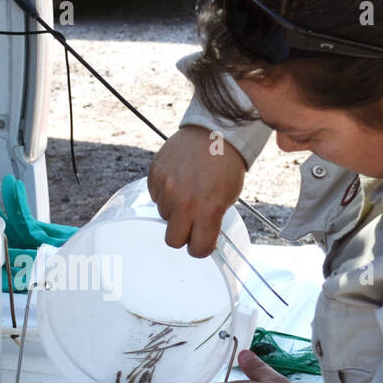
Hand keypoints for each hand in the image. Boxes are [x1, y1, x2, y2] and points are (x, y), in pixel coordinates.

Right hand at [148, 125, 244, 257]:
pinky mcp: (154, 175)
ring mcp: (166, 188)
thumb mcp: (228, 197)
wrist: (214, 132)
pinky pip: (155, 197)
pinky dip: (165, 193)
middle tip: (191, 223)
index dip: (200, 247)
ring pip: (164, 216)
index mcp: (207, 209)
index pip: (197, 249)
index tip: (202, 241)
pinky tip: (177, 180)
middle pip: (172, 241)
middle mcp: (184, 202)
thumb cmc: (226, 165)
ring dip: (174, 210)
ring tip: (186, 191)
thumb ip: (212, 219)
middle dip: (182, 235)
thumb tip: (200, 235)